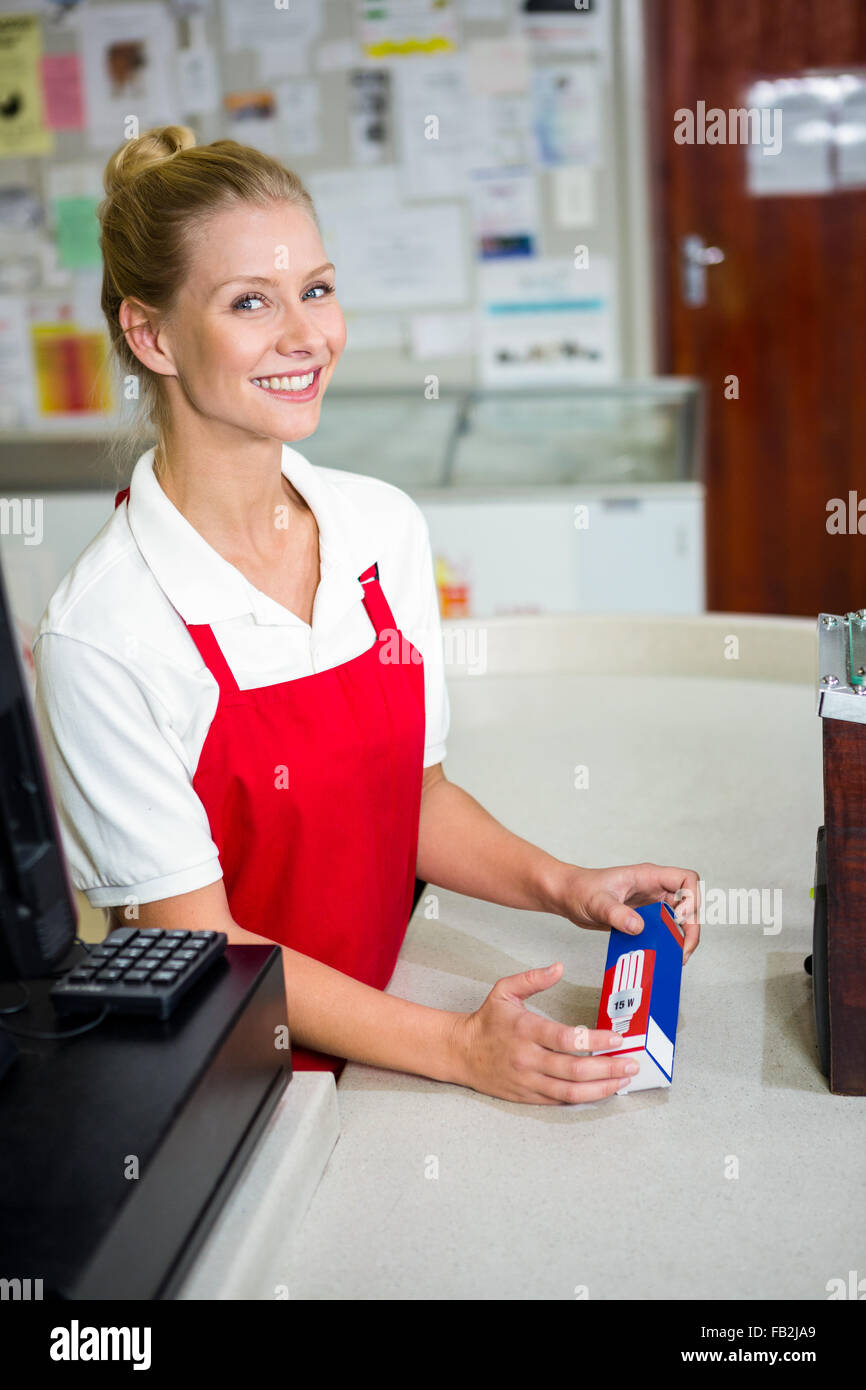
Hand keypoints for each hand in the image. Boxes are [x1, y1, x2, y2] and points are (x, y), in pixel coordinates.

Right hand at [449, 963, 639, 1104]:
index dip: (596, 1041)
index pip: (568, 1039)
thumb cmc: (487, 1020)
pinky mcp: (527, 1096)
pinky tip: (602, 1090)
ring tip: (623, 1080)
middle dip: (608, 1068)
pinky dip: (584, 1098)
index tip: (617, 1038)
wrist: (460, 1052)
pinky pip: (560, 1101)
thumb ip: (533, 979)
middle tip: (631, 1063)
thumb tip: (559, 968)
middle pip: (575, 1070)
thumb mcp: (504, 990)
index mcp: (526, 1030)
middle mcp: (528, 1058)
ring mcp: (528, 1080)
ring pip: (570, 1091)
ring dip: (602, 1087)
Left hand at [542, 860, 700, 963]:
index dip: (692, 898)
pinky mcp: (645, 918)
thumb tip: (638, 927)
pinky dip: (668, 942)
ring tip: (676, 958)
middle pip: (689, 904)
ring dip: (683, 937)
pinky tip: (663, 956)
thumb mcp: (597, 902)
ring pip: (680, 919)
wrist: (567, 896)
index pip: (686, 879)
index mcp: (648, 876)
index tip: (680, 919)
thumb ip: (616, 913)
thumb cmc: (580, 889)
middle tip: (683, 951)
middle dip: (691, 927)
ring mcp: (651, 904)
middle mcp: (654, 889)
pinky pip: (665, 929)